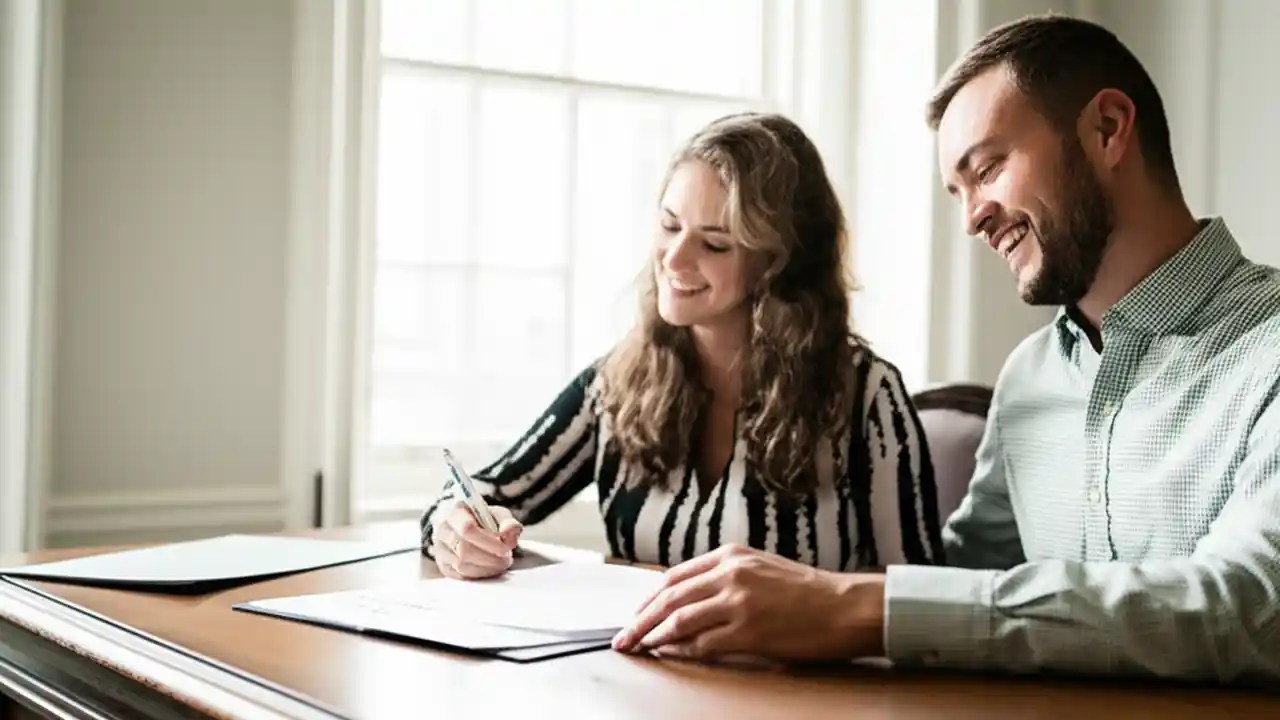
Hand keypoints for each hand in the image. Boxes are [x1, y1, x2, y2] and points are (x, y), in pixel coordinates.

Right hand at [431, 502, 522, 579]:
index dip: (489, 542)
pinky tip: (489, 569)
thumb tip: (510, 534)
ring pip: (461, 565)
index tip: (506, 548)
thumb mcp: (497, 515)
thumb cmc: (482, 520)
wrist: (464, 527)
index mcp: (456, 511)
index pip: (467, 529)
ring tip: (500, 563)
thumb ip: (507, 523)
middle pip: (464, 549)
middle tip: (506, 558)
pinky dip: (479, 575)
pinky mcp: (443, 565)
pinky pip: (460, 576)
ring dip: (486, 568)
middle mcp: (443, 529)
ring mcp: (440, 548)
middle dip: (490, 558)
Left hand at [611, 544, 885, 661]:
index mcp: (731, 555)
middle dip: (641, 618)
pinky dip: (679, 650)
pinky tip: (668, 654)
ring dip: (652, 635)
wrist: (845, 606)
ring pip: (679, 619)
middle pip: (669, 596)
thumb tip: (691, 599)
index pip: (675, 576)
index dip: (650, 597)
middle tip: (624, 636)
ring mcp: (738, 602)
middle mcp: (730, 573)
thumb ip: (726, 577)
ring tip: (637, 647)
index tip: (637, 613)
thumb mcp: (761, 568)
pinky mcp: (748, 631)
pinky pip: (702, 643)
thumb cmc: (808, 591)